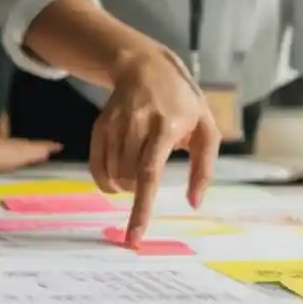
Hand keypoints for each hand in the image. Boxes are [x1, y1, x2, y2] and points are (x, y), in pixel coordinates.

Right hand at [91, 46, 218, 246]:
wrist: (144, 66)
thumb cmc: (182, 101)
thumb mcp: (206, 127)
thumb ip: (204, 167)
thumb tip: (194, 202)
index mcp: (167, 126)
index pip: (149, 173)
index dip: (141, 208)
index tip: (135, 237)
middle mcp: (137, 124)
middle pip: (129, 177)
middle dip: (139, 191)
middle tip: (149, 176)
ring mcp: (115, 124)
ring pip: (113, 174)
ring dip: (125, 185)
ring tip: (138, 170)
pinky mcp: (100, 125)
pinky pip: (96, 166)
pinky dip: (106, 181)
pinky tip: (116, 180)